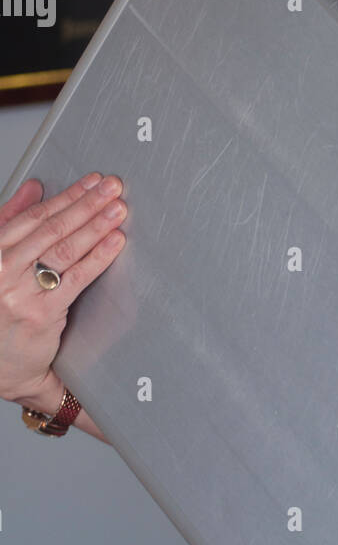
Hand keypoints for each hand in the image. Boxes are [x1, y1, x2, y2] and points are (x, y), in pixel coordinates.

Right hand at [0, 172, 126, 406]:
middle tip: (112, 189)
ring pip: (64, 250)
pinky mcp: (40, 313)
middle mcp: (1, 269)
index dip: (67, 195)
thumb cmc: (0, 308)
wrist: (0, 362)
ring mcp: (19, 292)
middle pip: (51, 229)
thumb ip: (12, 221)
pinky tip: (114, 242)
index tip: (91, 182)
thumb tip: (35, 188)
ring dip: (95, 225)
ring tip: (118, 210)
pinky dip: (98, 257)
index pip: (34, 216)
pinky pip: (75, 278)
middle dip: (87, 204)